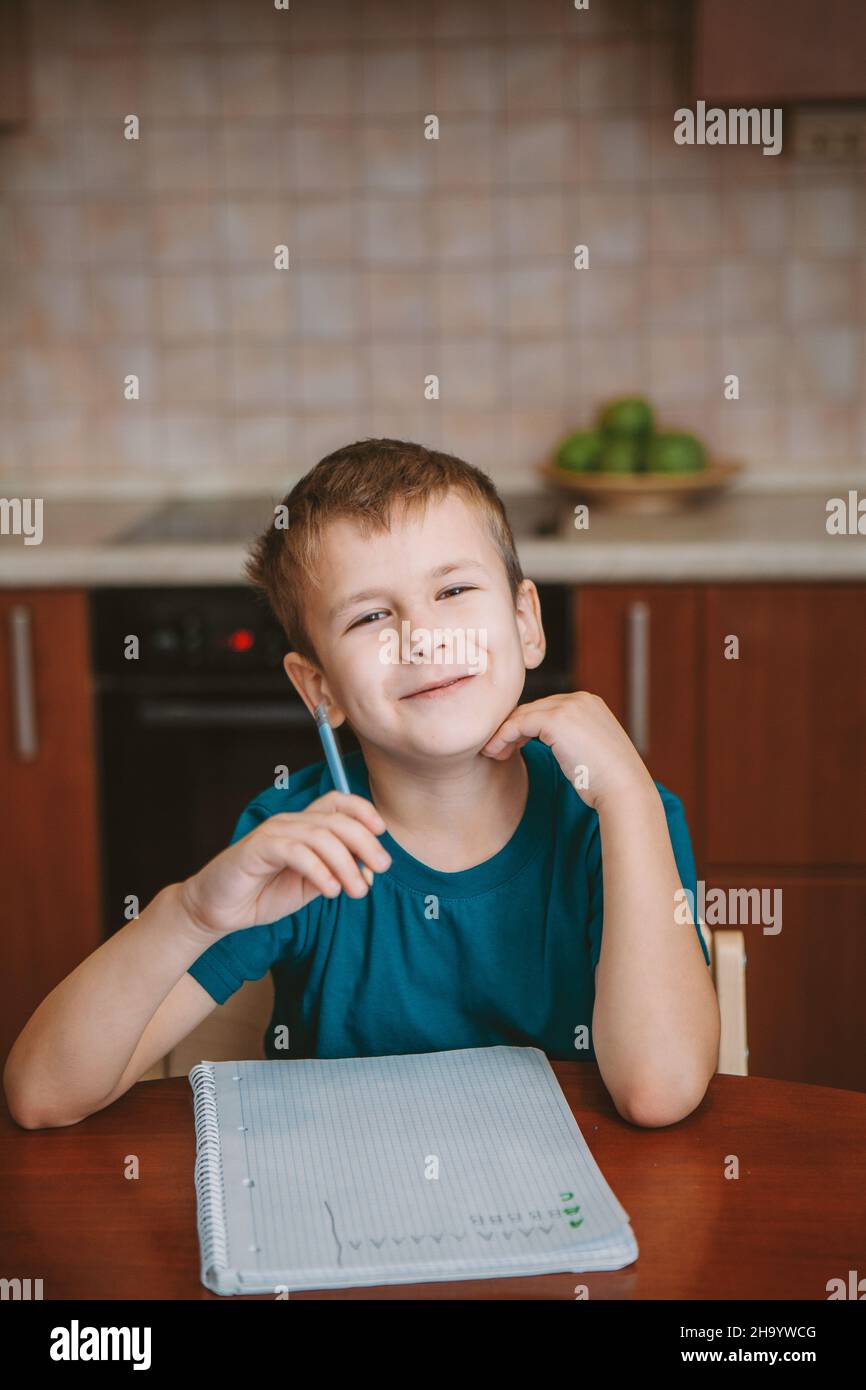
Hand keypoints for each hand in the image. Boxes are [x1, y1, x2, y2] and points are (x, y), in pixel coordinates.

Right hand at [178, 791, 391, 937]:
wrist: (218, 909)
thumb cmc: (264, 894)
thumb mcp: (311, 884)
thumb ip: (337, 873)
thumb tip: (371, 870)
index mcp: (304, 825)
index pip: (337, 802)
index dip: (363, 811)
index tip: (382, 834)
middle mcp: (290, 822)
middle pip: (336, 818)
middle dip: (365, 841)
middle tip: (381, 868)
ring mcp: (273, 832)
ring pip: (321, 835)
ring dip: (346, 863)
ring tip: (357, 890)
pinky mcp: (257, 848)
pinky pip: (297, 852)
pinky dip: (320, 871)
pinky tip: (331, 890)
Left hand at [479, 691, 653, 811]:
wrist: (624, 789)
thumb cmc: (608, 781)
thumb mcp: (590, 750)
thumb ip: (571, 738)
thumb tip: (551, 743)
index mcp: (589, 703)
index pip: (546, 708)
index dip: (524, 725)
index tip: (510, 746)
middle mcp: (580, 699)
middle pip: (533, 708)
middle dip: (511, 728)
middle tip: (495, 749)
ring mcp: (570, 706)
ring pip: (522, 714)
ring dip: (503, 733)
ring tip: (492, 753)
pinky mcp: (557, 719)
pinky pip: (518, 723)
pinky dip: (502, 737)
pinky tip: (496, 752)